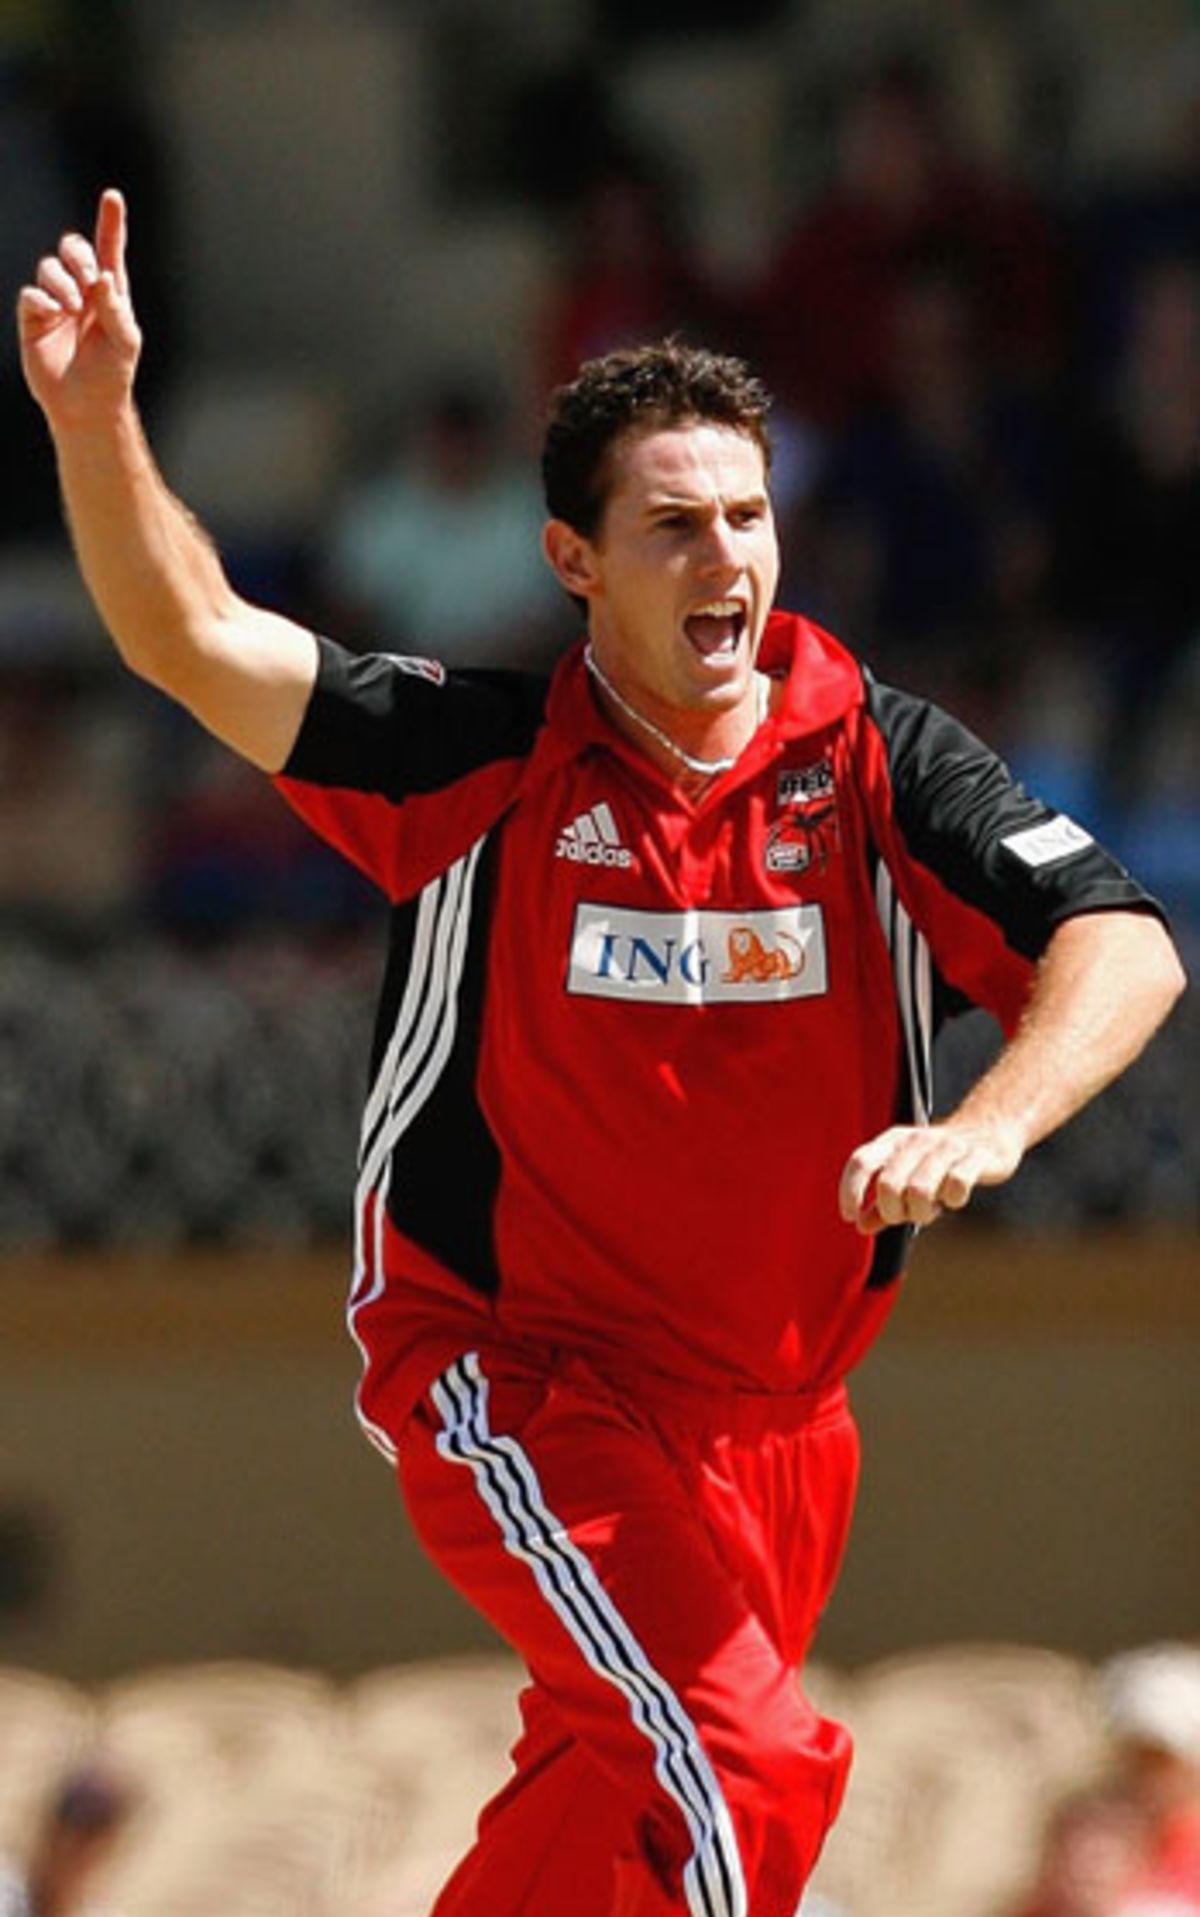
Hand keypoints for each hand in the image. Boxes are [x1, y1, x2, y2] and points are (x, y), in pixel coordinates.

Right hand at [16, 189, 140, 428]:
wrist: (86, 406)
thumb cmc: (112, 374)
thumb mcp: (125, 341)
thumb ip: (115, 307)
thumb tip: (102, 277)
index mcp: (110, 293)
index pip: (109, 251)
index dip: (110, 223)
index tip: (113, 197)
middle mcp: (81, 291)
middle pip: (74, 249)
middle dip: (79, 255)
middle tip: (90, 278)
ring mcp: (55, 302)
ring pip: (49, 267)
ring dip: (61, 281)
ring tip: (72, 306)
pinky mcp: (34, 317)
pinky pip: (31, 294)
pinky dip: (42, 299)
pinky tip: (53, 314)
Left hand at [838, 1117, 1024, 1234]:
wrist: (989, 1130)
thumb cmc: (939, 1161)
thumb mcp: (906, 1175)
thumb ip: (882, 1203)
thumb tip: (861, 1226)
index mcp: (894, 1141)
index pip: (861, 1161)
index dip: (850, 1191)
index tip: (850, 1216)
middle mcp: (917, 1140)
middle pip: (888, 1184)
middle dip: (892, 1211)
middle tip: (905, 1216)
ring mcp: (947, 1147)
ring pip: (920, 1189)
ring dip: (921, 1212)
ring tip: (930, 1211)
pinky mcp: (976, 1156)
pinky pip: (957, 1184)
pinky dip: (953, 1200)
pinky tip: (954, 1198)